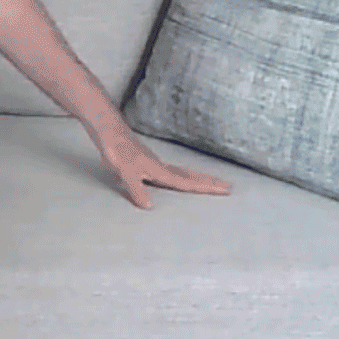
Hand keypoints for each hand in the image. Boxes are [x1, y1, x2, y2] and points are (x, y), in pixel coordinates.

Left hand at [92, 129, 230, 209]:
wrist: (109, 131)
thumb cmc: (117, 150)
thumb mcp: (125, 173)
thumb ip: (136, 190)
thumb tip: (149, 207)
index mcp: (160, 171)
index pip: (188, 183)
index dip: (206, 187)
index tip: (226, 189)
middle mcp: (162, 168)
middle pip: (191, 176)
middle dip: (210, 182)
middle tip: (229, 187)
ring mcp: (156, 164)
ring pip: (183, 173)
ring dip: (198, 179)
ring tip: (212, 183)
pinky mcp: (148, 162)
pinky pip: (172, 172)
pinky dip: (183, 176)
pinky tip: (179, 179)